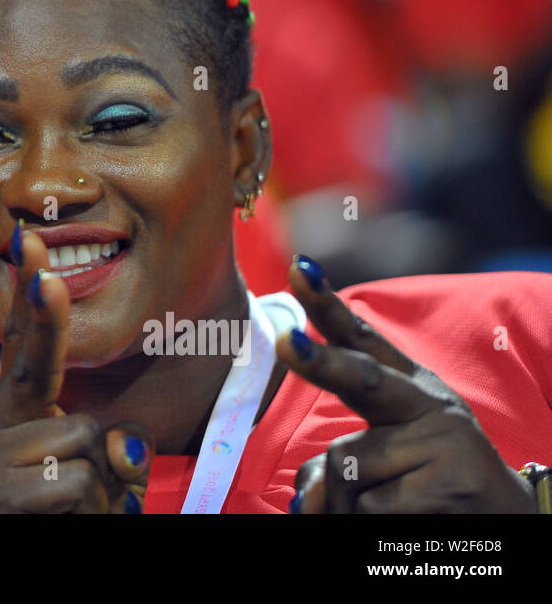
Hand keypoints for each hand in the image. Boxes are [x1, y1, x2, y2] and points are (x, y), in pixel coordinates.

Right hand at [0, 224, 151, 512]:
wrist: (32, 566)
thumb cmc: (70, 517)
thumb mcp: (94, 469)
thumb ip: (104, 440)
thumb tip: (119, 442)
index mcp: (14, 416)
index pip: (24, 347)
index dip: (29, 296)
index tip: (28, 242)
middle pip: (47, 375)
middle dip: (65, 351)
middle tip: (41, 276)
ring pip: (88, 442)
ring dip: (107, 486)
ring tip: (80, 512)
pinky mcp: (2, 495)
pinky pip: (82, 481)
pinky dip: (96, 510)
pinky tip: (67, 523)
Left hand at [280, 256, 536, 512]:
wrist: (506, 518)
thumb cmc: (428, 480)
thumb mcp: (387, 454)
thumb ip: (342, 456)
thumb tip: (308, 495)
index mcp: (407, 385)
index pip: (362, 338)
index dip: (326, 304)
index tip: (297, 269)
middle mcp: (428, 405)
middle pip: (362, 380)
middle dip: (320, 362)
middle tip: (286, 343)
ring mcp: (443, 445)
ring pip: (347, 466)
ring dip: (345, 498)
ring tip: (390, 502)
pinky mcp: (448, 488)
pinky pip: (367, 507)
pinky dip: (367, 523)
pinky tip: (408, 518)